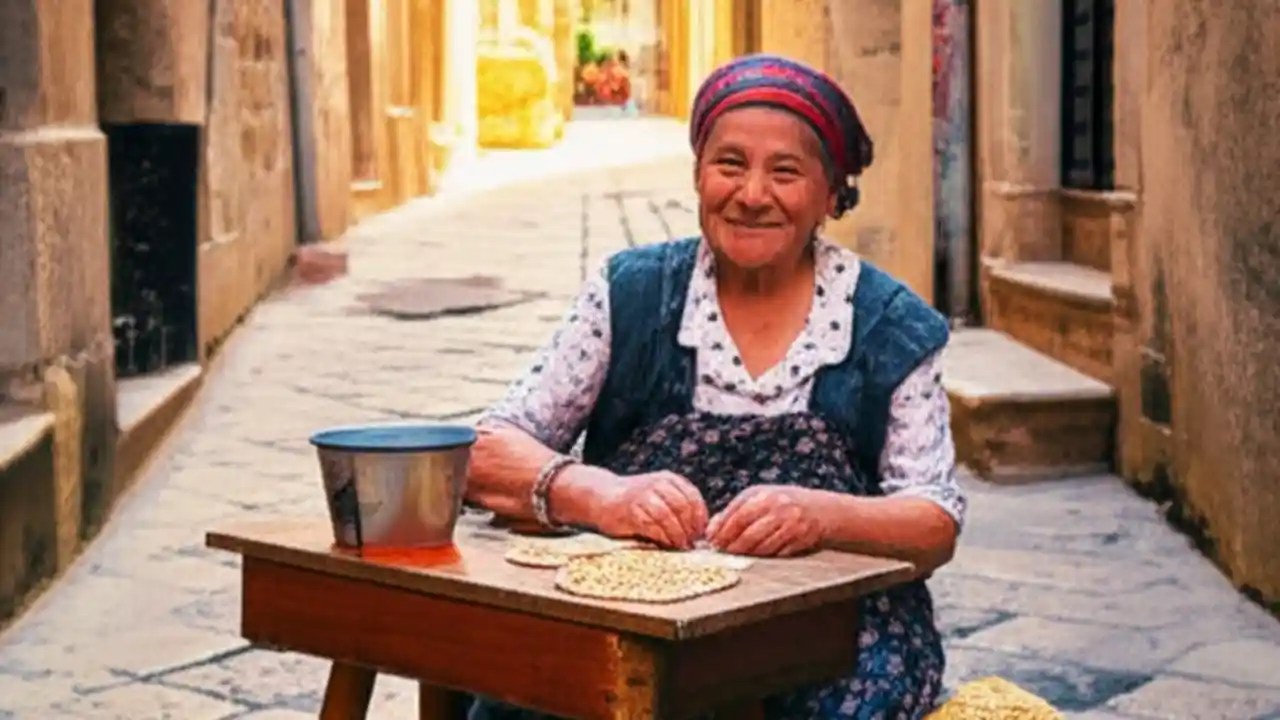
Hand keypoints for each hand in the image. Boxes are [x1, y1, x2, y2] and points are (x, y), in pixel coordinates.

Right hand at [590, 471, 709, 549]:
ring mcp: (642, 495)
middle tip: (691, 543)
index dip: (700, 517)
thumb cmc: (636, 501)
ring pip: (667, 516)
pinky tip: (665, 544)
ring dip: (676, 534)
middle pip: (682, 507)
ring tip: (679, 546)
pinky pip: (651, 525)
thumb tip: (701, 531)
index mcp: (668, 479)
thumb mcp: (660, 495)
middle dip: (689, 528)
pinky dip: (661, 536)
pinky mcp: (629, 510)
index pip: (692, 497)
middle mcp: (656, 483)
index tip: (702, 533)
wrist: (602, 495)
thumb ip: (678, 506)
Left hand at [706, 485, 823, 556]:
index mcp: (765, 495)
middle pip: (747, 533)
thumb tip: (710, 529)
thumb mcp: (761, 498)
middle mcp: (778, 507)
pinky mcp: (800, 539)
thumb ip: (735, 510)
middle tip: (720, 552)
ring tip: (735, 556)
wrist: (824, 510)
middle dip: (731, 546)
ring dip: (745, 553)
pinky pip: (777, 552)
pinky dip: (764, 556)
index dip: (721, 531)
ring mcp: (791, 523)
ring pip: (761, 546)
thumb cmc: (785, 502)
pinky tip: (756, 556)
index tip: (711, 541)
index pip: (737, 515)